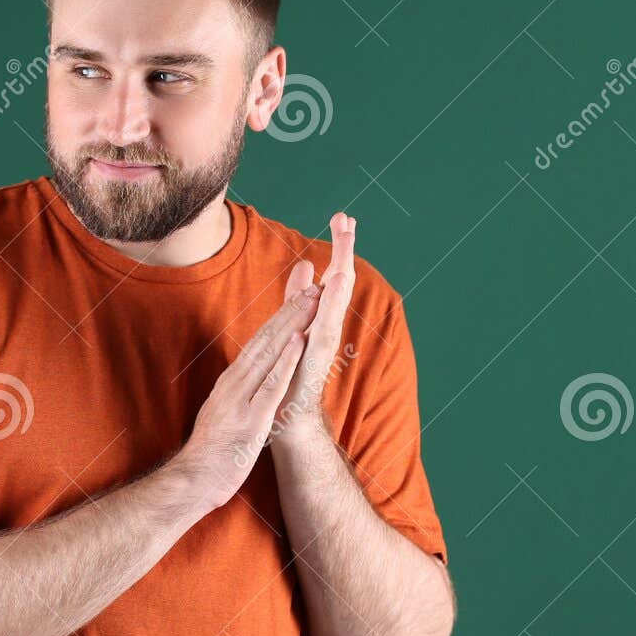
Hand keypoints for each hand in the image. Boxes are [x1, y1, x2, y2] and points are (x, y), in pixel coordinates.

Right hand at [180, 280, 323, 509]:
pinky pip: (271, 386)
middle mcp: (234, 383)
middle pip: (265, 341)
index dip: (280, 319)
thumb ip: (237, 391)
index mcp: (230, 382)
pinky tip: (299, 343)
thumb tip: (249, 375)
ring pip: (269, 355)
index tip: (300, 298)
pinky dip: (285, 362)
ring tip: (310, 302)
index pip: (258, 343)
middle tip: (311, 287)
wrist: (192, 481)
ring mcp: (242, 400)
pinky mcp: (251, 419)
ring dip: (291, 326)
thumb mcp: (223, 411)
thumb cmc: (211, 450)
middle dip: (289, 313)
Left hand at [270, 212, 356, 445]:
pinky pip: (322, 330)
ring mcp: (323, 344)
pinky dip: (328, 308)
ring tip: (345, 245)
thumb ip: (298, 296)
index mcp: (320, 316)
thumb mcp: (293, 325)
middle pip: (339, 282)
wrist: (288, 418)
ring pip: (336, 303)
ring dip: (340, 274)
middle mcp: (326, 326)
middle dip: (344, 250)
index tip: (342, 217)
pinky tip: (330, 287)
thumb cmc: (292, 374)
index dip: (338, 247)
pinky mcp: (314, 362)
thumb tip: (307, 264)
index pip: (332, 274)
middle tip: (347, 219)